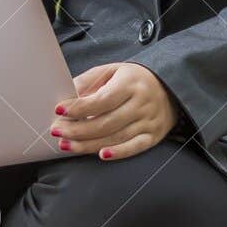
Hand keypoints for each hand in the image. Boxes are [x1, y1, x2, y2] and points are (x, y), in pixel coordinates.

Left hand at [49, 61, 177, 160]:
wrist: (169, 86)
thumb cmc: (132, 79)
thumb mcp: (111, 71)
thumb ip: (88, 81)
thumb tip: (66, 95)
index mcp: (129, 84)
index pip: (102, 99)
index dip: (79, 107)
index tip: (59, 109)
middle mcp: (141, 103)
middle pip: (106, 122)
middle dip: (78, 129)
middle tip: (57, 131)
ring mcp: (148, 121)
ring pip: (116, 137)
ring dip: (88, 144)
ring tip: (67, 145)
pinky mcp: (153, 136)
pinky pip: (135, 147)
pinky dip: (118, 153)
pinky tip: (101, 155)